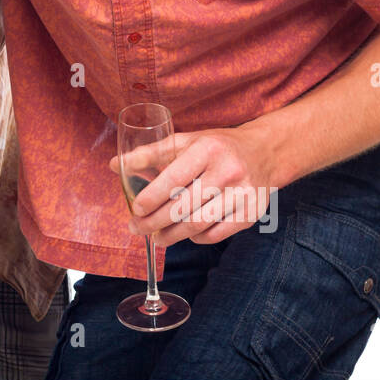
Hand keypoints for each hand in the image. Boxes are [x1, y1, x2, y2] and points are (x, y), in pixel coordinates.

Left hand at [110, 125, 276, 246]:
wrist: (264, 152)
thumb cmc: (218, 147)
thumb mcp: (187, 141)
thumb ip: (152, 153)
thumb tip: (115, 165)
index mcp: (208, 149)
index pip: (174, 178)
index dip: (151, 197)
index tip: (136, 209)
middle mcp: (228, 170)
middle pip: (183, 206)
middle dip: (154, 222)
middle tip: (137, 228)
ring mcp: (242, 194)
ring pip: (198, 224)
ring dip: (172, 235)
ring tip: (156, 237)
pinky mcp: (251, 213)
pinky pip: (216, 234)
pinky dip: (196, 238)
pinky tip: (184, 235)